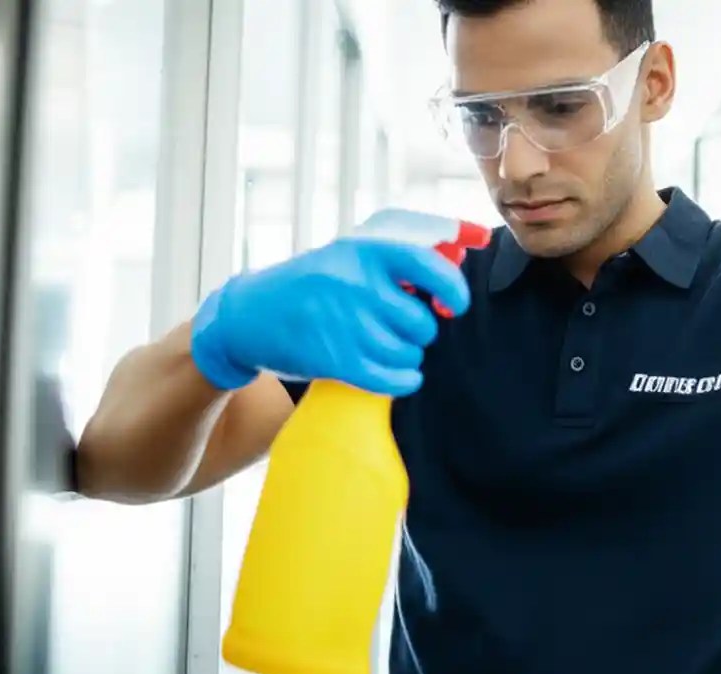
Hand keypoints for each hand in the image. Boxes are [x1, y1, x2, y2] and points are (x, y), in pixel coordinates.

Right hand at [190, 239, 469, 395]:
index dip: (454, 289)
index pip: (430, 266)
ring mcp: (345, 324)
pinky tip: (402, 375)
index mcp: (364, 251)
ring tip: (390, 347)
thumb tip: (469, 246)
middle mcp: (356, 285)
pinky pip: (392, 379)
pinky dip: (405, 380)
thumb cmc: (314, 281)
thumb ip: (408, 252)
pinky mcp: (335, 360)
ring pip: (409, 352)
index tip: (455, 304)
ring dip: (408, 355)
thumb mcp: (351, 253)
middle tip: (402, 328)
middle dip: (420, 331)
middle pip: (422, 321)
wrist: (251, 314)